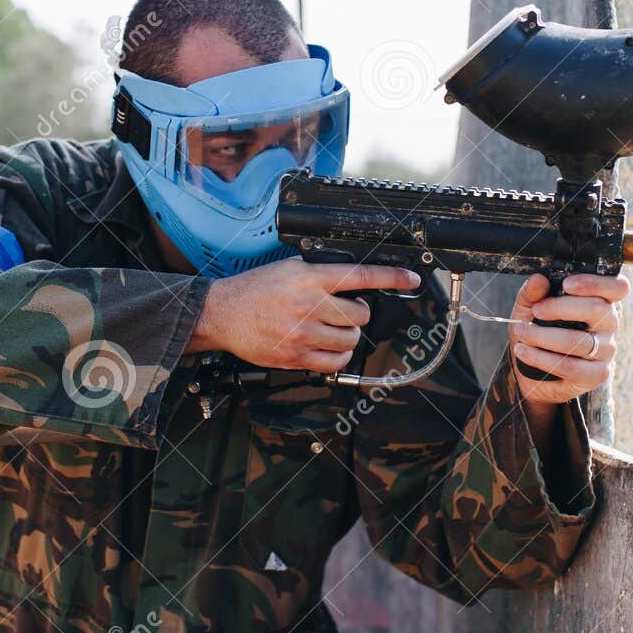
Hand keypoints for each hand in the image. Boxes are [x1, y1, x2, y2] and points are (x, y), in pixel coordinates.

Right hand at [188, 257, 420, 371]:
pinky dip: (337, 357)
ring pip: (350, 340)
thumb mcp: (288, 269)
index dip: (391, 277)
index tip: (410, 278)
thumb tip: (350, 281)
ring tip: (330, 330)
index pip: (361, 276)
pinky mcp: (296, 357)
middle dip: (357, 314)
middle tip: (342, 312)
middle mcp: (309, 305)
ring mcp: (303, 333)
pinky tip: (327, 348)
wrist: (222, 313)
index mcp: (310, 278)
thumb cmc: (253, 290)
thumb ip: (318, 274)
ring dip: (347, 336)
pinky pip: (334, 363)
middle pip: (360, 315)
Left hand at [508, 273, 629, 404]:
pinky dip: (540, 358)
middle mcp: (609, 324)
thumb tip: (538, 279)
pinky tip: (523, 350)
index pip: (618, 287)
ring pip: (579, 340)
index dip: (596, 283)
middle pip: (598, 309)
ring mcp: (606, 350)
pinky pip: (570, 366)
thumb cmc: (537, 330)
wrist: (532, 371)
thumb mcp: (529, 307)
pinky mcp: (597, 374)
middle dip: (560, 307)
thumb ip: (533, 293)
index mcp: (600, 300)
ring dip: (543, 335)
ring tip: (522, 331)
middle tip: (536, 310)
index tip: (567, 284)